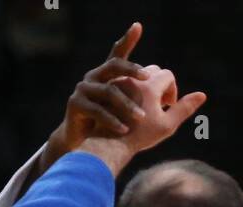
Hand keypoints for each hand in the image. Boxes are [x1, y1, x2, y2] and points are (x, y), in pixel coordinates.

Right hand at [57, 23, 147, 146]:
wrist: (83, 143)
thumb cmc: (108, 125)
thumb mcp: (124, 108)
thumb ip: (140, 98)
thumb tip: (167, 94)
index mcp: (107, 75)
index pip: (118, 53)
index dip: (127, 39)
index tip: (138, 26)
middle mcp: (94, 76)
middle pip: (114, 65)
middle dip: (132, 69)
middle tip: (148, 77)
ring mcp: (83, 88)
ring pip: (109, 91)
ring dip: (127, 104)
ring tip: (142, 117)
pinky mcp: (76, 104)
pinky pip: (97, 110)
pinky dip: (112, 120)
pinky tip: (124, 130)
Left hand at [107, 65, 206, 155]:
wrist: (110, 143)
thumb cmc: (140, 137)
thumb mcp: (167, 125)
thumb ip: (184, 108)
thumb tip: (202, 95)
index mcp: (150, 86)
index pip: (168, 75)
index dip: (171, 90)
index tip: (168, 106)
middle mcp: (134, 78)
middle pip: (153, 70)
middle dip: (159, 85)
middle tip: (158, 105)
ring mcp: (119, 80)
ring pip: (138, 73)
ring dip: (145, 85)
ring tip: (143, 105)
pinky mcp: (108, 85)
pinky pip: (123, 78)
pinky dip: (130, 87)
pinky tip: (129, 105)